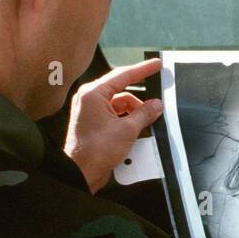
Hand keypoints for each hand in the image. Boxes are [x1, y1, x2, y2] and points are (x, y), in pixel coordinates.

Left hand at [65, 59, 163, 192]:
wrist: (81, 173)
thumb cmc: (94, 151)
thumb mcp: (127, 130)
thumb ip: (144, 113)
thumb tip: (156, 105)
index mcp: (93, 94)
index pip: (122, 75)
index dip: (142, 70)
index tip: (156, 64)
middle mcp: (90, 100)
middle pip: (123, 92)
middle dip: (140, 101)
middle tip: (158, 103)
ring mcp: (92, 112)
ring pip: (121, 106)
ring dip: (135, 114)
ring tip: (148, 124)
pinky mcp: (95, 124)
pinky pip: (117, 116)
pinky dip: (129, 122)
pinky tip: (139, 131)